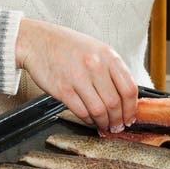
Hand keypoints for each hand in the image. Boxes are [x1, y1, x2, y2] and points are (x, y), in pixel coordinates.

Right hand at [15, 18, 138, 132]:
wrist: (37, 41)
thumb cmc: (67, 46)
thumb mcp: (96, 50)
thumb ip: (111, 70)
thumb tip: (125, 97)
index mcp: (108, 56)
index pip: (129, 89)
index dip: (132, 109)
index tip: (130, 117)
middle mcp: (95, 66)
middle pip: (115, 103)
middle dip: (118, 120)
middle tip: (117, 127)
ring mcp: (78, 78)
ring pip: (99, 111)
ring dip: (104, 123)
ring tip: (103, 125)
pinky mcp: (63, 90)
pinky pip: (81, 112)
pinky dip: (88, 120)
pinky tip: (89, 119)